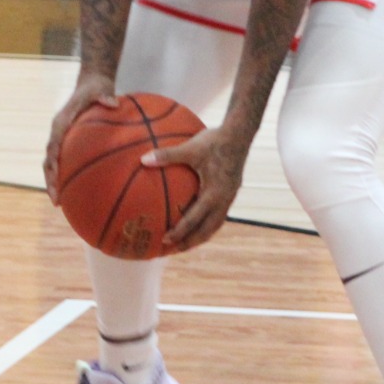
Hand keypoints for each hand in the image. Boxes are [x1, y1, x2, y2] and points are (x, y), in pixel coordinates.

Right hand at [43, 70, 116, 202]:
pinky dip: (68, 177)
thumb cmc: (96, 86)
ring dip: (54, 183)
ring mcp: (62, 139)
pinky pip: (66, 162)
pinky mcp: (69, 143)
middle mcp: (58, 132)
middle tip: (56, 200)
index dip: (53, 161)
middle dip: (50, 180)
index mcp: (61, 121)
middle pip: (49, 160)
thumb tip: (114, 104)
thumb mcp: (102, 88)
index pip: (53, 144)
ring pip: (53, 165)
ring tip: (60, 203)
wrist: (91, 82)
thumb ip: (106, 95)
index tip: (55, 176)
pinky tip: (80, 193)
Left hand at [147, 122, 247, 250]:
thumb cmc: (215, 141)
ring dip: (201, 234)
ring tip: (186, 240)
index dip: (180, 233)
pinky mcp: (230, 190)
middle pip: (208, 230)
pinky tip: (196, 215)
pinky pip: (218, 213)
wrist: (240, 134)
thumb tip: (142, 159)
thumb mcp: (190, 148)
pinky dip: (206, 220)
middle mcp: (224, 200)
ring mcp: (229, 197)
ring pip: (215, 224)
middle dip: (191, 242)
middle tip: (174, 250)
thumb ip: (167, 155)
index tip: (165, 241)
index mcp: (215, 195)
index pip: (195, 220)